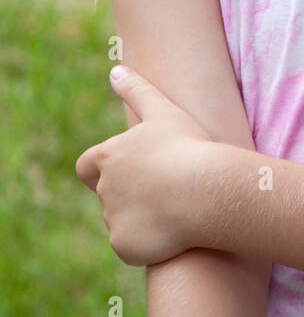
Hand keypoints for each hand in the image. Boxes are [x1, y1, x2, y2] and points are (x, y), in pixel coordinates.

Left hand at [75, 66, 213, 266]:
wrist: (204, 190)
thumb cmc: (187, 146)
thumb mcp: (162, 110)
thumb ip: (135, 89)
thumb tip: (115, 69)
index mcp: (108, 156)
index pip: (86, 166)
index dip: (99, 170)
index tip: (125, 171)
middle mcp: (104, 188)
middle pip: (108, 195)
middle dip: (131, 195)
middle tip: (164, 190)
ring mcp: (112, 219)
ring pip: (122, 221)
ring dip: (141, 218)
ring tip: (174, 210)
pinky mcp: (124, 245)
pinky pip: (132, 247)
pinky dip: (147, 243)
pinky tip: (173, 233)